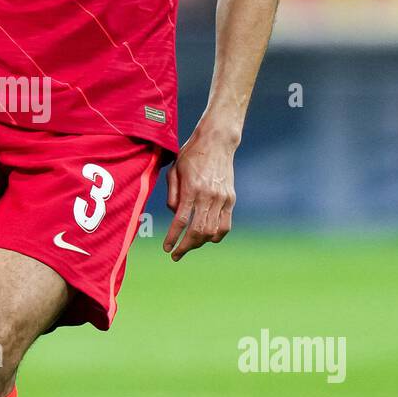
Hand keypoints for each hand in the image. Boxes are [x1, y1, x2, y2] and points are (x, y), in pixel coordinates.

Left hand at [162, 129, 235, 261]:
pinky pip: (225, 225)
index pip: (181, 221)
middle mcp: (208, 195)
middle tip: (176, 254)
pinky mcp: (230, 199)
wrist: (217, 142)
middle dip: (185, 246)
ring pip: (212, 231)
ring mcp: (222, 198)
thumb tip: (175, 216)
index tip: (167, 248)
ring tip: (189, 245)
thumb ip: (172, 195)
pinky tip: (207, 238)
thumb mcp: (174, 171)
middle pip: (197, 230)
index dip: (173, 237)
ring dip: (199, 243)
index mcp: (191, 188)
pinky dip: (216, 236)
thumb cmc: (191, 155)